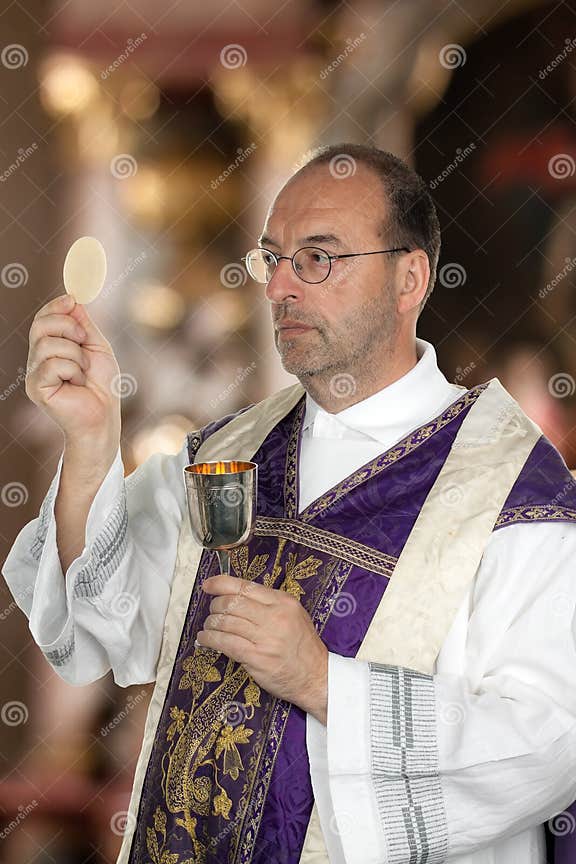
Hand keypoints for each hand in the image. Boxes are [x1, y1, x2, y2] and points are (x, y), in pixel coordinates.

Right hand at [25, 293, 120, 449]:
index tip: (72, 299)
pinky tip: (77, 384)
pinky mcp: (36, 388)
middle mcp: (38, 360)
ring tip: (83, 372)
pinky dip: (73, 370)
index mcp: (50, 349)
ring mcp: (35, 374)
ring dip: (76, 355)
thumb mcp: (96, 347)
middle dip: (66, 326)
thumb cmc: (102, 385)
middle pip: (40, 326)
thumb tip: (72, 299)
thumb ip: (83, 325)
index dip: (55, 307)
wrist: (104, 415)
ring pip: (48, 344)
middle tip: (83, 339)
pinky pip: (52, 364)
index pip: (42, 319)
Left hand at [197, 574, 327, 724]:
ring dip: (210, 623)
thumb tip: (238, 596)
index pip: (245, 586)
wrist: (316, 676)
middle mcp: (274, 616)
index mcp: (282, 602)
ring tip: (208, 627)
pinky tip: (204, 639)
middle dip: (215, 606)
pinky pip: (225, 642)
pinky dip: (209, 639)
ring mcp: (264, 637)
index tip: (208, 585)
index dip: (221, 583)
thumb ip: (269, 604)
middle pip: (232, 602)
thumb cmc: (303, 646)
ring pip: (225, 622)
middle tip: (212, 611)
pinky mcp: (256, 657)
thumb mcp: (294, 615)